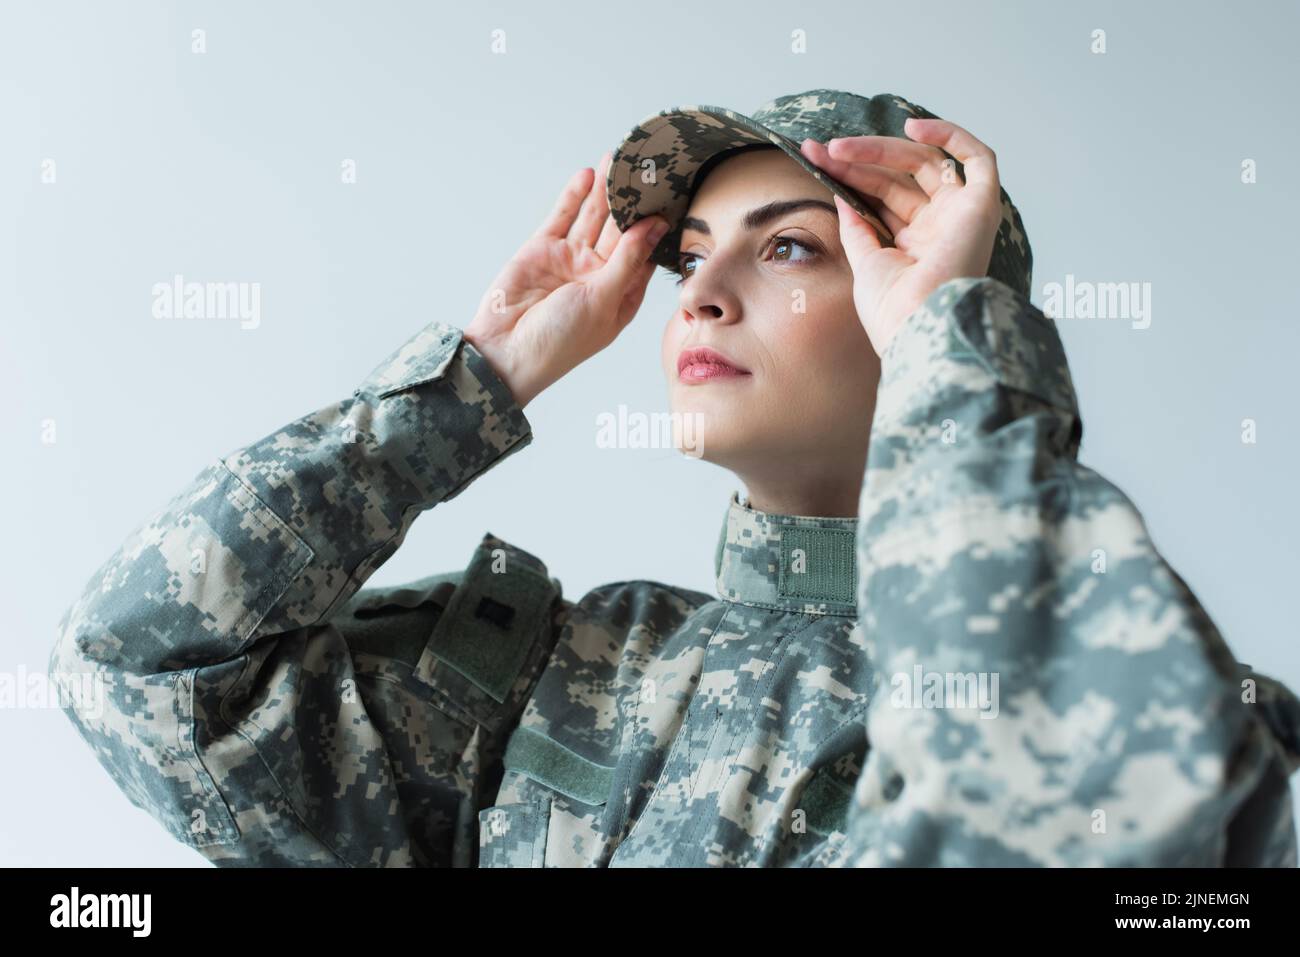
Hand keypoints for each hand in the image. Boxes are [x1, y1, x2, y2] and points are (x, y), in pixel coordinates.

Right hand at [463, 151, 669, 407]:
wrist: (506, 351)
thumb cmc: (560, 341)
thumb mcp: (604, 300)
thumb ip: (628, 259)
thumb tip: (656, 225)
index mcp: (621, 295)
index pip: (646, 252)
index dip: (658, 226)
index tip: (673, 195)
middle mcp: (598, 275)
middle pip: (622, 230)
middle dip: (633, 201)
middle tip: (648, 167)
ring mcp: (570, 260)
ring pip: (594, 219)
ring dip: (606, 191)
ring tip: (620, 160)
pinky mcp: (543, 249)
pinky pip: (563, 217)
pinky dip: (575, 197)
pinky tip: (590, 175)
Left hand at [799, 117, 1002, 356]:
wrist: (917, 325)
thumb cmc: (892, 309)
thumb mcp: (865, 261)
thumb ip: (857, 227)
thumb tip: (842, 194)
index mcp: (914, 245)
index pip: (882, 197)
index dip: (850, 175)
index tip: (815, 160)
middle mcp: (940, 227)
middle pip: (899, 177)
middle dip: (859, 160)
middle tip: (821, 150)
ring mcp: (961, 215)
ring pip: (926, 162)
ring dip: (882, 148)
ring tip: (842, 147)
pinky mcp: (983, 206)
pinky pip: (978, 159)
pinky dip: (951, 135)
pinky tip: (913, 127)